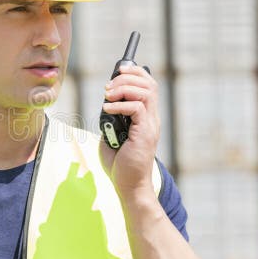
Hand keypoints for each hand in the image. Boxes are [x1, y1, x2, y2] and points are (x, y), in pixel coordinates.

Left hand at [98, 65, 159, 200]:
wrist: (129, 186)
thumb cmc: (120, 165)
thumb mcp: (110, 136)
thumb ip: (110, 120)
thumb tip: (105, 104)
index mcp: (146, 118)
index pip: (148, 85)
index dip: (135, 74)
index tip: (118, 72)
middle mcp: (152, 119)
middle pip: (149, 83)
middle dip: (128, 76)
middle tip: (109, 86)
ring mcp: (150, 126)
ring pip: (145, 92)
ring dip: (123, 88)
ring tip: (107, 96)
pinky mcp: (144, 133)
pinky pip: (136, 108)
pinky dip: (119, 105)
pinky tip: (107, 110)